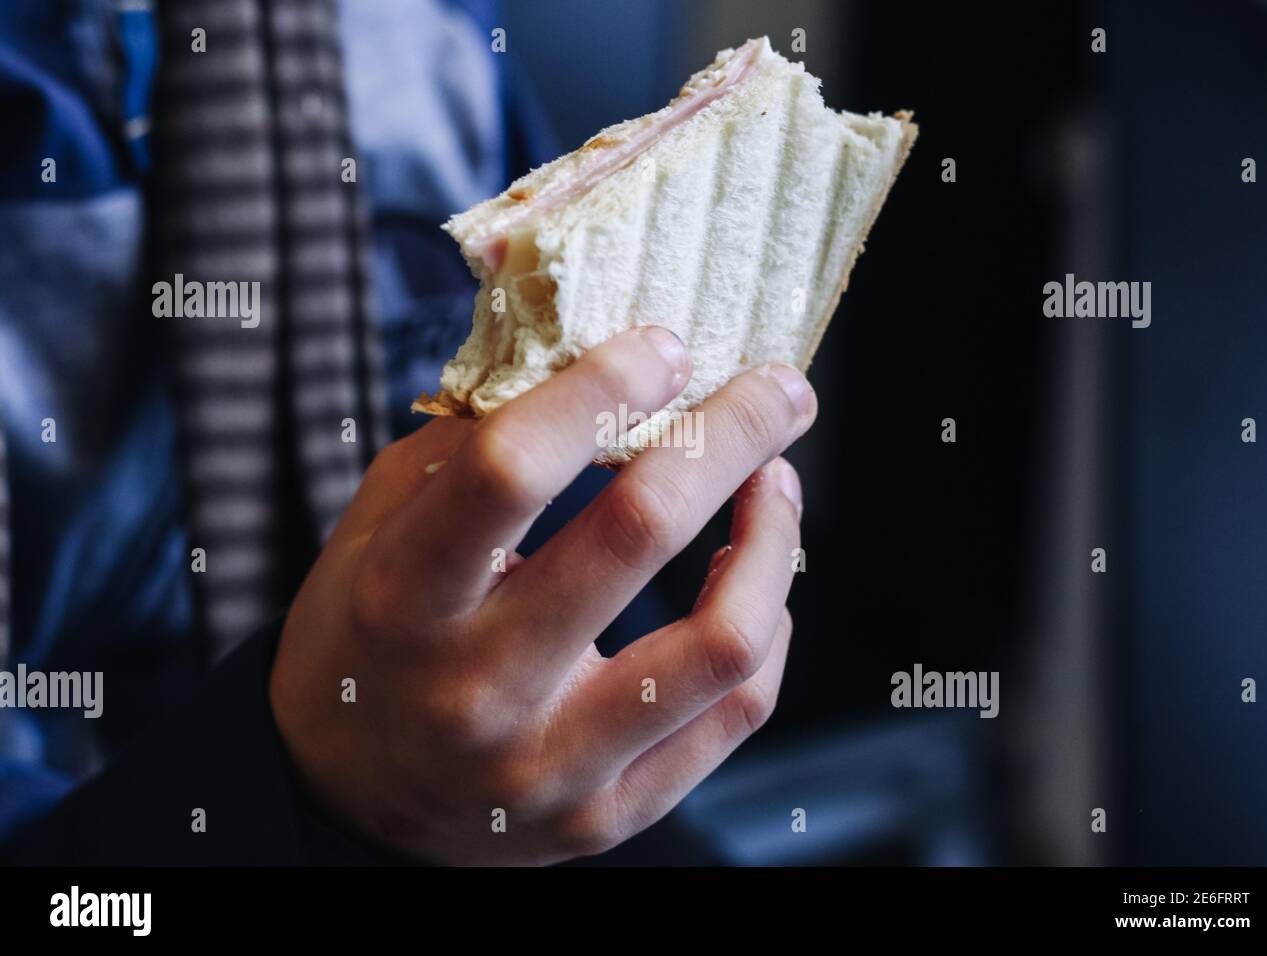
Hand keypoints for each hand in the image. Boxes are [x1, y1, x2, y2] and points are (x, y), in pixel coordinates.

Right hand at [270, 326, 815, 863]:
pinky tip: (755, 581)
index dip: (603, 388)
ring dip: (773, 539)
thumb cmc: (368, 634)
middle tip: (778, 389)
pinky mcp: (608, 813)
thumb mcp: (380, 523)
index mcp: (403, 600)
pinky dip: (767, 624)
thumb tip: (583, 346)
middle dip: (732, 435)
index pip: (511, 471)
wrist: (347, 796)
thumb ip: (470, 439)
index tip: (664, 346)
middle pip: (638, 535)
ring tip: (776, 483)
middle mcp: (478, 690)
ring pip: (723, 641)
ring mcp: (552, 765)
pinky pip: (734, 711)